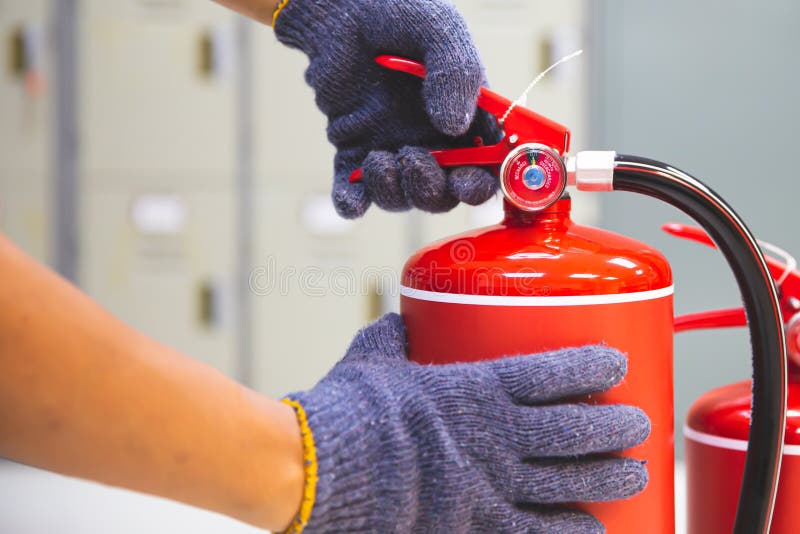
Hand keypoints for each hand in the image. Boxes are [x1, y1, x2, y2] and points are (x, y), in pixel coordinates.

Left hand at [274, 0, 502, 217]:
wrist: (340, 12)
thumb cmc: (398, 15)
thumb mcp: (439, 31)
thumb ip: (456, 73)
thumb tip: (452, 127)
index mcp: (466, 117)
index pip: (487, 165)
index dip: (484, 183)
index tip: (469, 181)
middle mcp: (433, 141)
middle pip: (444, 194)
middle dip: (433, 191)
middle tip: (415, 161)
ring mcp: (393, 149)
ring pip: (402, 198)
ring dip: (394, 192)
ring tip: (379, 158)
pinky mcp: (353, 151)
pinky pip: (355, 193)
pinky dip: (353, 203)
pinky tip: (351, 196)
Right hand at [283, 314, 649, 532]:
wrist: (321, 469)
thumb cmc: (349, 408)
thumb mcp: (372, 358)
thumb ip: (393, 339)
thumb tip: (398, 324)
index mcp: (472, 388)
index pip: (548, 374)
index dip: (589, 367)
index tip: (617, 362)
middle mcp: (492, 437)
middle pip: (570, 432)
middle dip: (612, 428)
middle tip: (638, 424)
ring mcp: (486, 485)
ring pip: (563, 482)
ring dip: (604, 478)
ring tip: (635, 472)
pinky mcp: (470, 523)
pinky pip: (530, 531)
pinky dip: (565, 531)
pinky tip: (592, 530)